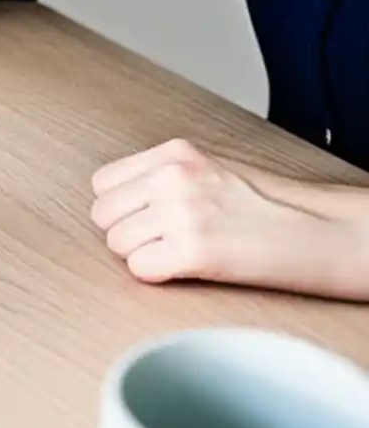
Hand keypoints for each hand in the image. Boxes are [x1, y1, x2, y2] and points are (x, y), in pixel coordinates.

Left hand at [89, 139, 354, 291]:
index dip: (122, 208)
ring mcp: (182, 212)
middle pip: (103, 216)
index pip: (103, 183)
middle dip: (128, 233)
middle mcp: (173, 176)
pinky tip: (189, 268)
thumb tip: (116, 203)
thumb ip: (162, 177)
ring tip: (184, 252)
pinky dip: (158, 275)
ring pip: (117, 244)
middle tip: (167, 240)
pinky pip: (139, 270)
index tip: (148, 218)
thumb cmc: (270, 206)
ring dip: (143, 255)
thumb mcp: (211, 169)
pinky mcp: (192, 250)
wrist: (325, 231)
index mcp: (175, 152)